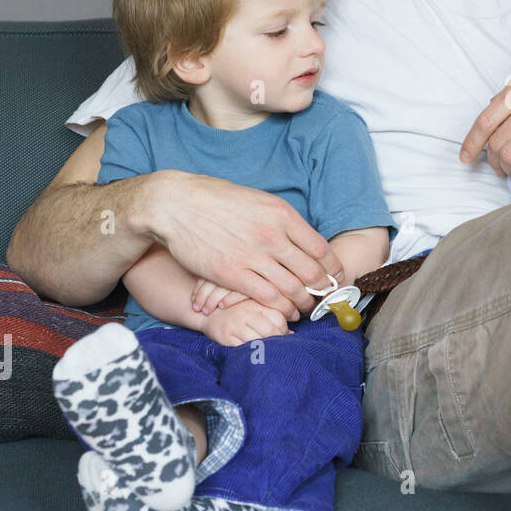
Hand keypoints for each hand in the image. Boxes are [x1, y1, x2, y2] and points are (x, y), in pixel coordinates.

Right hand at [146, 171, 342, 320]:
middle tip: (324, 298)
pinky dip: (281, 307)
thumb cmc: (215, 199)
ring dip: (303, 302)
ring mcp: (253, 256)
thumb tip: (301, 237)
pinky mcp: (232, 274)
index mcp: (282, 214)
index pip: (320, 248)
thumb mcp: (257, 200)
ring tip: (306, 308)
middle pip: (311, 272)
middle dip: (322, 290)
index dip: (332, 268)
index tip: (336, 277)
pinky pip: (267, 297)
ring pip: (292, 288)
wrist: (175, 205)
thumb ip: (280, 220)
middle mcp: (272, 235)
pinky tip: (285, 311)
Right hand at [201, 299, 290, 346]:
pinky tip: (253, 352)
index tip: (284, 334)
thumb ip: (273, 315)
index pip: (279, 319)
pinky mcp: (226, 337)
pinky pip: (244, 349)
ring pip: (258, 342)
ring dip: (265, 349)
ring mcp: (235, 326)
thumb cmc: (238, 310)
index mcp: (257, 303)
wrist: (209, 313)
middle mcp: (247, 313)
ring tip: (266, 349)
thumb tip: (292, 334)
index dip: (284, 330)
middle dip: (277, 341)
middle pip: (270, 331)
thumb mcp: (256, 306)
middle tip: (276, 344)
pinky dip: (251, 353)